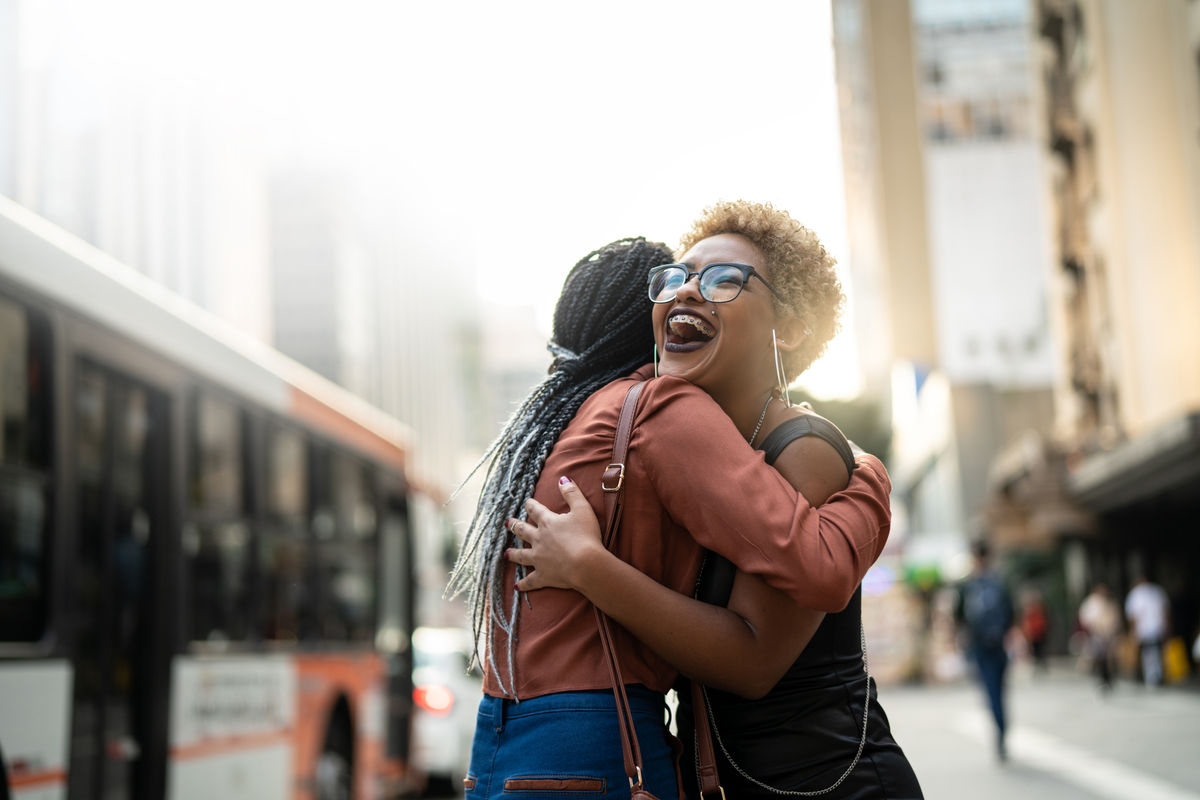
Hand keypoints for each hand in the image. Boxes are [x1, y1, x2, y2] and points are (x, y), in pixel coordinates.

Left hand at [505, 477, 604, 591]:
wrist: (585, 563)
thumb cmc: (586, 535)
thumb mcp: (582, 509)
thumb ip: (572, 493)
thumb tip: (562, 478)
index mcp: (548, 522)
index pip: (535, 510)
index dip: (531, 505)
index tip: (526, 503)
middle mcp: (539, 539)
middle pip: (523, 531)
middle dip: (515, 526)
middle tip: (507, 524)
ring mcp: (539, 559)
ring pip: (521, 555)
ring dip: (513, 553)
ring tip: (506, 553)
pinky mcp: (543, 576)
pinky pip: (530, 581)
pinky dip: (523, 584)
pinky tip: (516, 586)